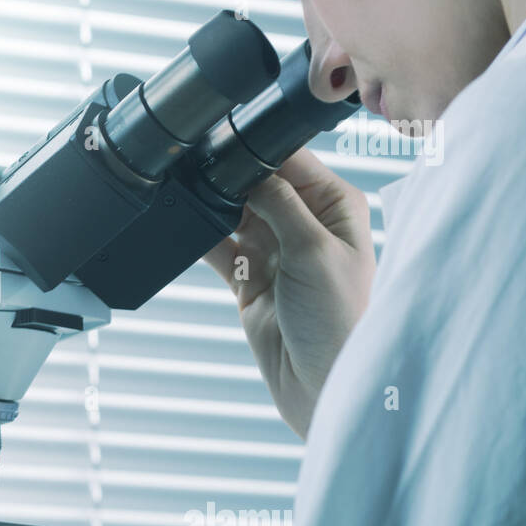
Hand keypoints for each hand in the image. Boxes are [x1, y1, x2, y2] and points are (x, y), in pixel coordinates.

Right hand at [203, 148, 374, 439]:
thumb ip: (278, 203)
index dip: (256, 148)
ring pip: (232, 210)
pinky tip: (183, 225)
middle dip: (228, 176)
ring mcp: (274, 249)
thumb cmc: (341, 320)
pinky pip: (216, 245)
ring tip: (187, 195)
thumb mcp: (313, 250)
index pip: (290, 158)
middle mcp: (305, 221)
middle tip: (197, 170)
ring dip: (211, 205)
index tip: (221, 141)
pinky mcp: (248, 276)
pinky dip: (199, 236)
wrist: (324, 385)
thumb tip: (245, 165)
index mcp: (335, 205)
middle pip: (256, 180)